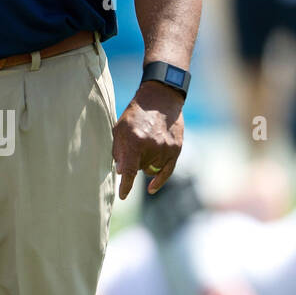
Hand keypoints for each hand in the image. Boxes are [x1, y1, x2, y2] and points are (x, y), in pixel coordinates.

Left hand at [112, 80, 183, 199]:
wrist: (160, 99)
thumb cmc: (136, 114)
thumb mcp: (120, 129)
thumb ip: (119, 151)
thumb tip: (122, 172)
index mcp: (136, 141)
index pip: (131, 171)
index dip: (126, 186)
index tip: (123, 196)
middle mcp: (153, 147)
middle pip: (139, 168)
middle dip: (134, 162)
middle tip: (134, 145)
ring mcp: (166, 149)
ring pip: (151, 169)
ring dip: (146, 163)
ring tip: (146, 144)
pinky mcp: (176, 149)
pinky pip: (167, 171)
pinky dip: (159, 180)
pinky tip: (151, 188)